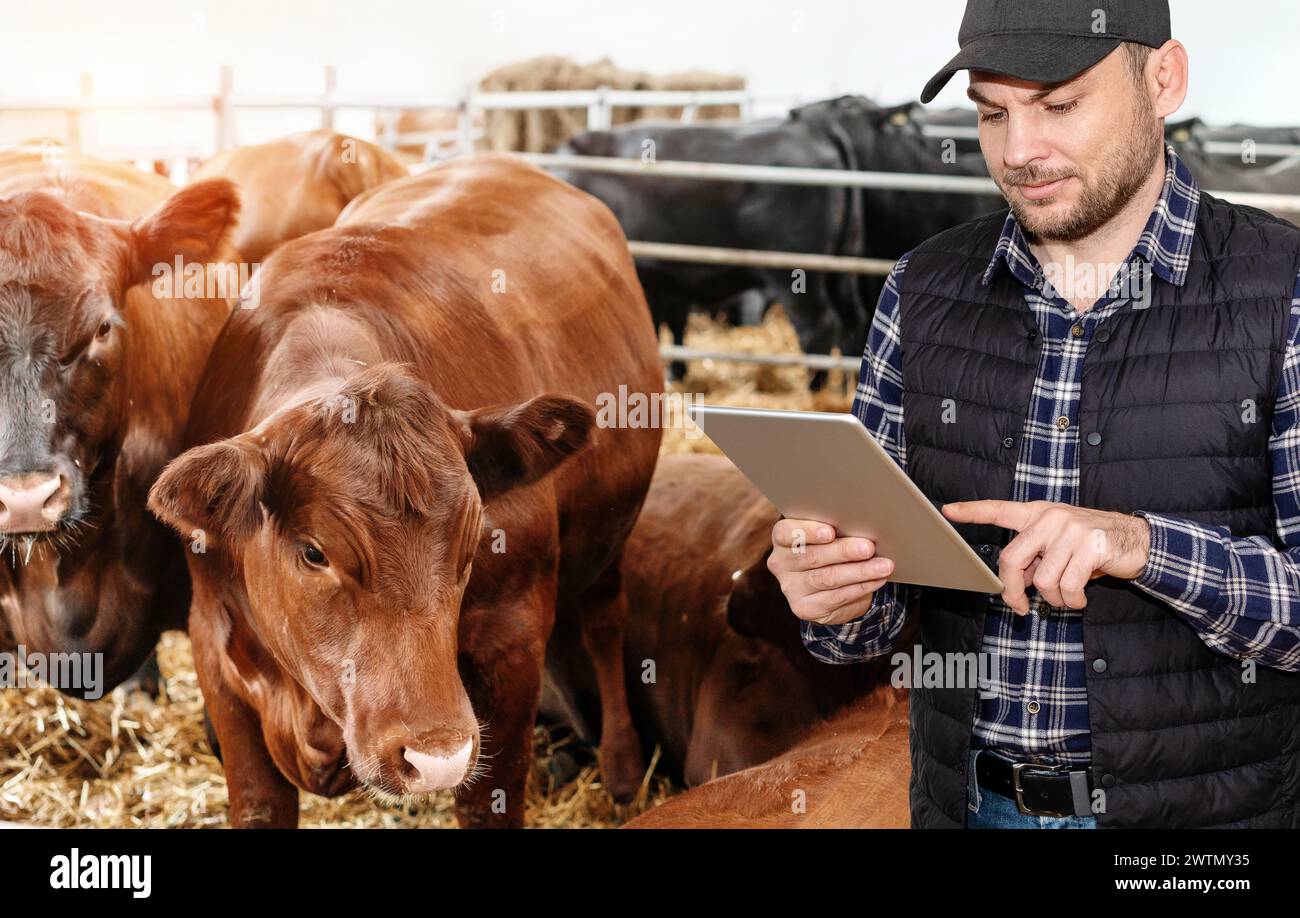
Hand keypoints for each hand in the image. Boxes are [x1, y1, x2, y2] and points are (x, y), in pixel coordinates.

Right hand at [768, 519, 895, 625]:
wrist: (829, 586)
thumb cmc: (831, 549)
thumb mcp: (829, 535)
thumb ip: (836, 529)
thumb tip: (864, 525)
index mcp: (782, 539)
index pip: (786, 533)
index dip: (807, 532)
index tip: (830, 532)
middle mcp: (781, 564)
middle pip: (811, 556)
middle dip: (843, 551)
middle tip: (869, 548)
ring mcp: (791, 588)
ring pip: (827, 578)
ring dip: (859, 572)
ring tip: (883, 566)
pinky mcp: (804, 608)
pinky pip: (836, 597)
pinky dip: (861, 587)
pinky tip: (877, 580)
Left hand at [940, 500, 1150, 613]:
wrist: (1137, 541)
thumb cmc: (1091, 546)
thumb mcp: (1059, 547)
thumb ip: (1035, 558)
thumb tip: (1014, 585)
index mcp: (1038, 514)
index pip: (999, 509)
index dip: (972, 512)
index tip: (947, 511)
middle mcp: (1050, 518)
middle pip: (1012, 559)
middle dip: (1012, 591)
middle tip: (1019, 607)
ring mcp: (1071, 530)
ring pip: (1042, 580)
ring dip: (1053, 600)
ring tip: (1067, 597)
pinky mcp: (1091, 547)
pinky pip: (1068, 587)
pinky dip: (1072, 602)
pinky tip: (1079, 599)